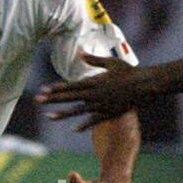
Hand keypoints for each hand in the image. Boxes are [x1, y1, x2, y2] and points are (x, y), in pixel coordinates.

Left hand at [37, 52, 156, 130]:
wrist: (144, 86)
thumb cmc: (128, 72)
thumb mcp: (111, 62)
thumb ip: (93, 60)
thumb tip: (79, 53)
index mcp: (94, 81)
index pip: (71, 85)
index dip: (56, 88)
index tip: (43, 90)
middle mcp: (95, 94)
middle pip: (70, 97)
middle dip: (52, 99)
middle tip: (37, 100)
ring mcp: (101, 105)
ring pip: (78, 111)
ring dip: (62, 114)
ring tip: (49, 117)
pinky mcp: (109, 114)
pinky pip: (94, 120)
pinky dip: (84, 124)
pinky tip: (74, 129)